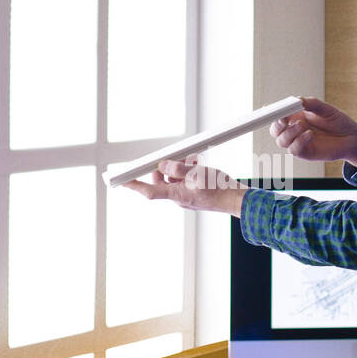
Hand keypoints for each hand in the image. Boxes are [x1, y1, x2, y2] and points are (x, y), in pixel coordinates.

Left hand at [121, 154, 247, 216]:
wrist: (236, 200)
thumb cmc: (219, 188)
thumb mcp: (197, 173)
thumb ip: (178, 169)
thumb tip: (162, 165)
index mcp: (176, 195)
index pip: (149, 190)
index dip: (133, 185)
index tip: (120, 180)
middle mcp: (178, 197)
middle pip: (161, 181)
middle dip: (166, 167)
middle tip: (177, 157)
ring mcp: (186, 197)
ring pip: (174, 179)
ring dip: (180, 167)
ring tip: (194, 160)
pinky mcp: (194, 194)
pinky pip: (184, 181)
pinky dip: (188, 171)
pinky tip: (198, 165)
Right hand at [270, 96, 356, 167]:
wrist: (352, 137)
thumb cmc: (338, 121)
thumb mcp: (325, 109)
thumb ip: (311, 104)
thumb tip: (297, 100)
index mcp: (296, 117)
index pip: (277, 116)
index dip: (271, 113)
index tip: (271, 109)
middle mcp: (294, 130)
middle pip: (274, 130)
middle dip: (276, 125)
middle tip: (284, 119)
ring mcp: (298, 142)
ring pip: (281, 141)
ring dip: (289, 132)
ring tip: (303, 126)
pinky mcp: (305, 153)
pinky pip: (293, 150)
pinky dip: (299, 141)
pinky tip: (310, 134)